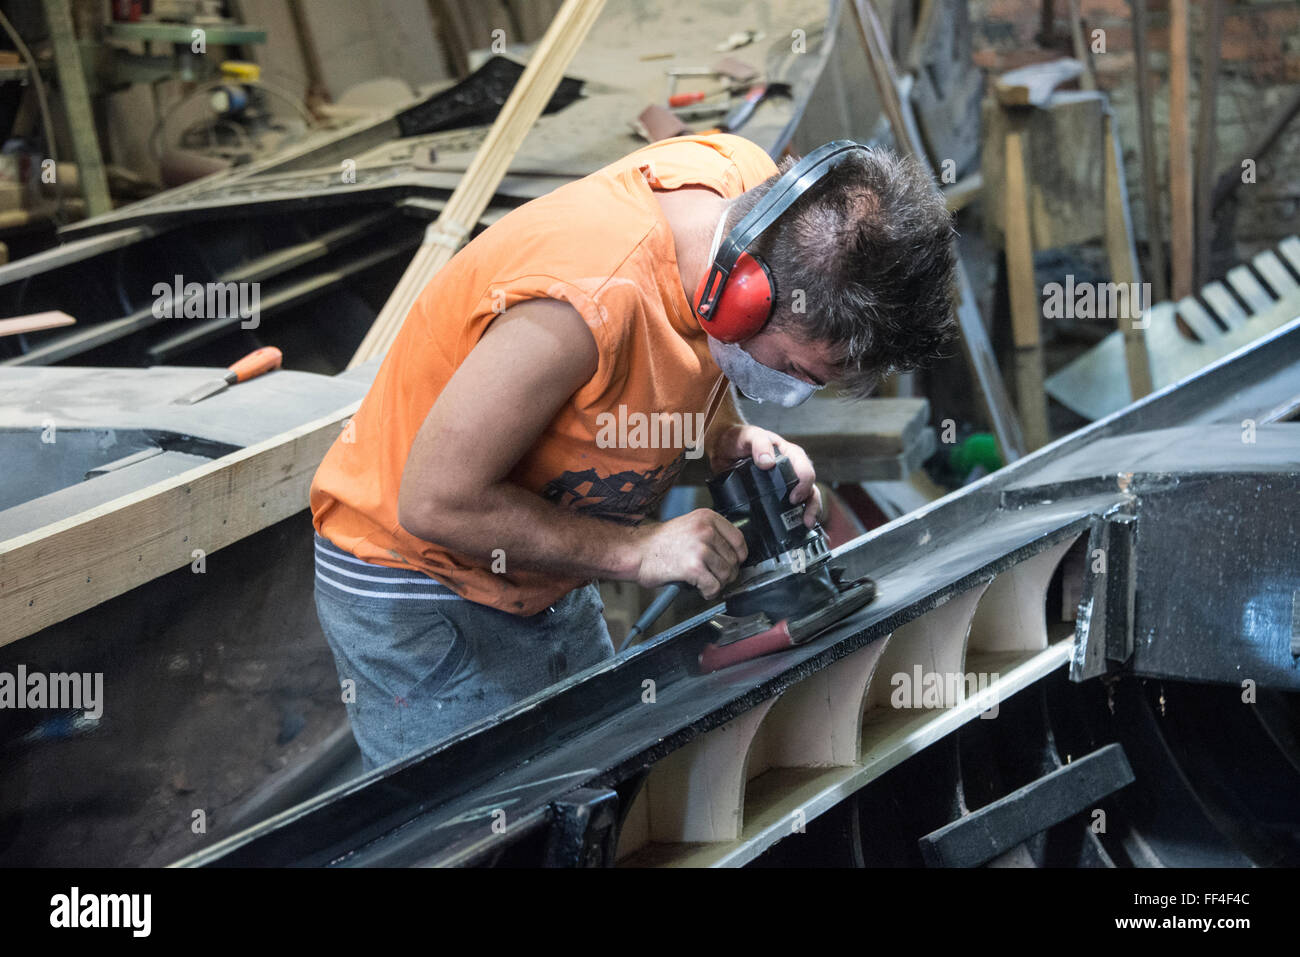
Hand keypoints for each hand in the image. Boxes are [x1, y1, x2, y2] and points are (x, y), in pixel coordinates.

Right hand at [632, 509, 747, 599]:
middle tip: (714, 576)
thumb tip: (731, 554)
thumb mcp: (689, 527)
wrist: (637, 551)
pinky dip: (709, 592)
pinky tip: (700, 589)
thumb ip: (710, 535)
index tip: (734, 562)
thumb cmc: (659, 543)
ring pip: (726, 574)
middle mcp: (705, 530)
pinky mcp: (693, 567)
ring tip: (705, 582)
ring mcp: (700, 548)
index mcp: (707, 517)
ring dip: (718, 583)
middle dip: (726, 573)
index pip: (738, 539)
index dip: (739, 555)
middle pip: (733, 559)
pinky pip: (713, 586)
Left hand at [706, 424, 821, 527]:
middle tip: (806, 519)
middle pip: (810, 487)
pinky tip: (794, 526)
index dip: (804, 484)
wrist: (723, 447)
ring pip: (805, 497)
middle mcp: (791, 469)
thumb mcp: (749, 435)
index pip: (805, 469)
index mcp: (789, 454)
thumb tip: (768, 463)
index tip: (794, 497)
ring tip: (806, 525)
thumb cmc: (739, 438)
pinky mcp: (775, 493)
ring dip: (809, 511)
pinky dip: (795, 515)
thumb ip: (759, 444)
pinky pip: (790, 505)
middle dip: (812, 503)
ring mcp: (784, 482)